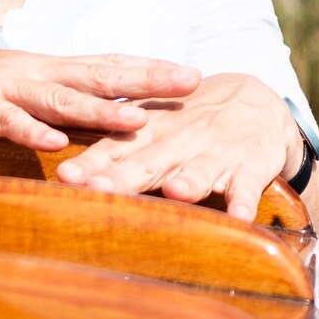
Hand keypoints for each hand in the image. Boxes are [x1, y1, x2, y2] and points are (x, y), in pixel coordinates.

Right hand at [0, 47, 198, 148]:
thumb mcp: (22, 88)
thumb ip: (59, 97)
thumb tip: (104, 111)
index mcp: (51, 68)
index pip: (110, 64)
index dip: (151, 68)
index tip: (193, 74)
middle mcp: (37, 71)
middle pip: (99, 73)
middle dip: (146, 78)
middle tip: (188, 81)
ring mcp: (8, 87)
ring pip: (61, 99)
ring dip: (100, 109)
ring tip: (137, 118)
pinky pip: (7, 121)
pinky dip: (30, 131)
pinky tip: (53, 143)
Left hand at [50, 71, 304, 225]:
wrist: (256, 100)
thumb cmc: (190, 122)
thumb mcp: (152, 128)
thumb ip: (115, 150)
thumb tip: (62, 175)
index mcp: (151, 133)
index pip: (115, 149)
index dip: (91, 163)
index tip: (65, 177)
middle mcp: (179, 142)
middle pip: (149, 163)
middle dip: (123, 178)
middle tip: (98, 188)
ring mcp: (216, 154)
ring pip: (199, 171)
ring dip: (188, 182)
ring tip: (175, 192)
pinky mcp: (250, 166)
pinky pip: (246, 186)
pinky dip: (243, 201)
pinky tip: (240, 217)